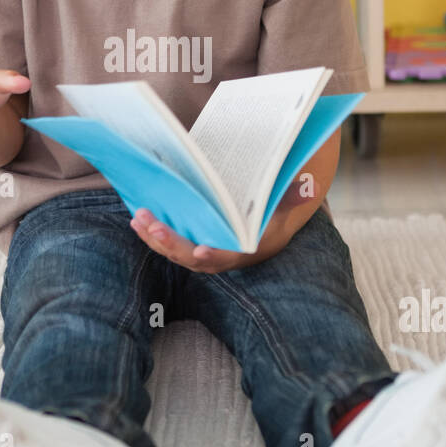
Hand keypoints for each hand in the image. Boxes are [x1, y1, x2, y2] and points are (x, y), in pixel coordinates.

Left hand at [129, 174, 322, 272]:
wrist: (264, 229)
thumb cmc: (273, 215)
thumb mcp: (284, 207)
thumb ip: (291, 198)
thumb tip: (307, 188)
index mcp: (243, 252)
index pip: (227, 257)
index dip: (214, 256)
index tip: (200, 251)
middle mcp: (221, 258)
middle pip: (192, 257)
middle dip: (171, 242)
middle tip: (152, 225)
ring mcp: (203, 254)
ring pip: (176, 252)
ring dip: (155, 238)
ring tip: (140, 219)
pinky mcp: (190, 246)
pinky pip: (169, 244)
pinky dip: (153, 234)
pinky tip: (138, 221)